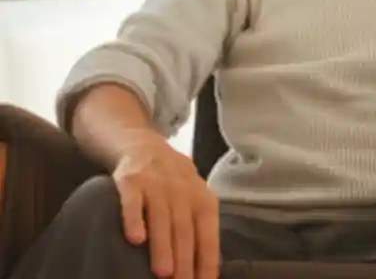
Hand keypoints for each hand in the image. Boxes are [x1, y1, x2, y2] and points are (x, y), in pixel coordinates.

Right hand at [113, 131, 219, 278]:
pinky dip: (134, 220)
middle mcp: (182, 191)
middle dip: (185, 260)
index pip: (208, 233)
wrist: (145, 146)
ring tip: (163, 273)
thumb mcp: (194, 199)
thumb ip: (200, 228)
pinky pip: (133, 202)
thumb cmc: (174, 184)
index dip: (207, 260)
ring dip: (163, 246)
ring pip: (162, 219)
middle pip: (185, 230)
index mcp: (202, 199)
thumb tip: (208, 269)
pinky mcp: (131, 181)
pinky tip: (135, 238)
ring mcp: (156, 185)